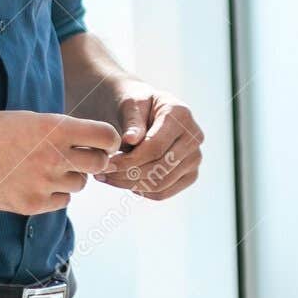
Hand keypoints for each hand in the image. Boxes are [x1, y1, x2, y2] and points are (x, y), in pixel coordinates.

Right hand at [0, 111, 120, 214]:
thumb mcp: (28, 119)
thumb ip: (60, 130)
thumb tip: (90, 143)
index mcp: (54, 128)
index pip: (106, 136)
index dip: (107, 140)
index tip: (102, 142)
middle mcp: (53, 157)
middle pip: (98, 164)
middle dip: (93, 159)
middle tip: (78, 156)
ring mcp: (43, 184)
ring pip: (79, 184)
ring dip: (71, 177)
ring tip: (46, 167)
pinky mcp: (32, 205)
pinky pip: (62, 201)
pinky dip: (55, 194)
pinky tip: (34, 182)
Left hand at [97, 80, 203, 199]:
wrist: (147, 112)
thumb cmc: (137, 105)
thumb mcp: (131, 104)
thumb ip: (132, 121)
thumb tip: (131, 139)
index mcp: (181, 115)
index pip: (156, 147)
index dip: (129, 160)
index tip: (106, 164)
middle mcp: (194, 137)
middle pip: (160, 168)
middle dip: (127, 174)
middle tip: (102, 173)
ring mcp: (195, 157)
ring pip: (161, 184)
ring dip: (130, 184)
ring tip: (109, 176)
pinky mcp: (190, 174)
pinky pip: (163, 192)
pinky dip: (140, 191)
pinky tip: (123, 181)